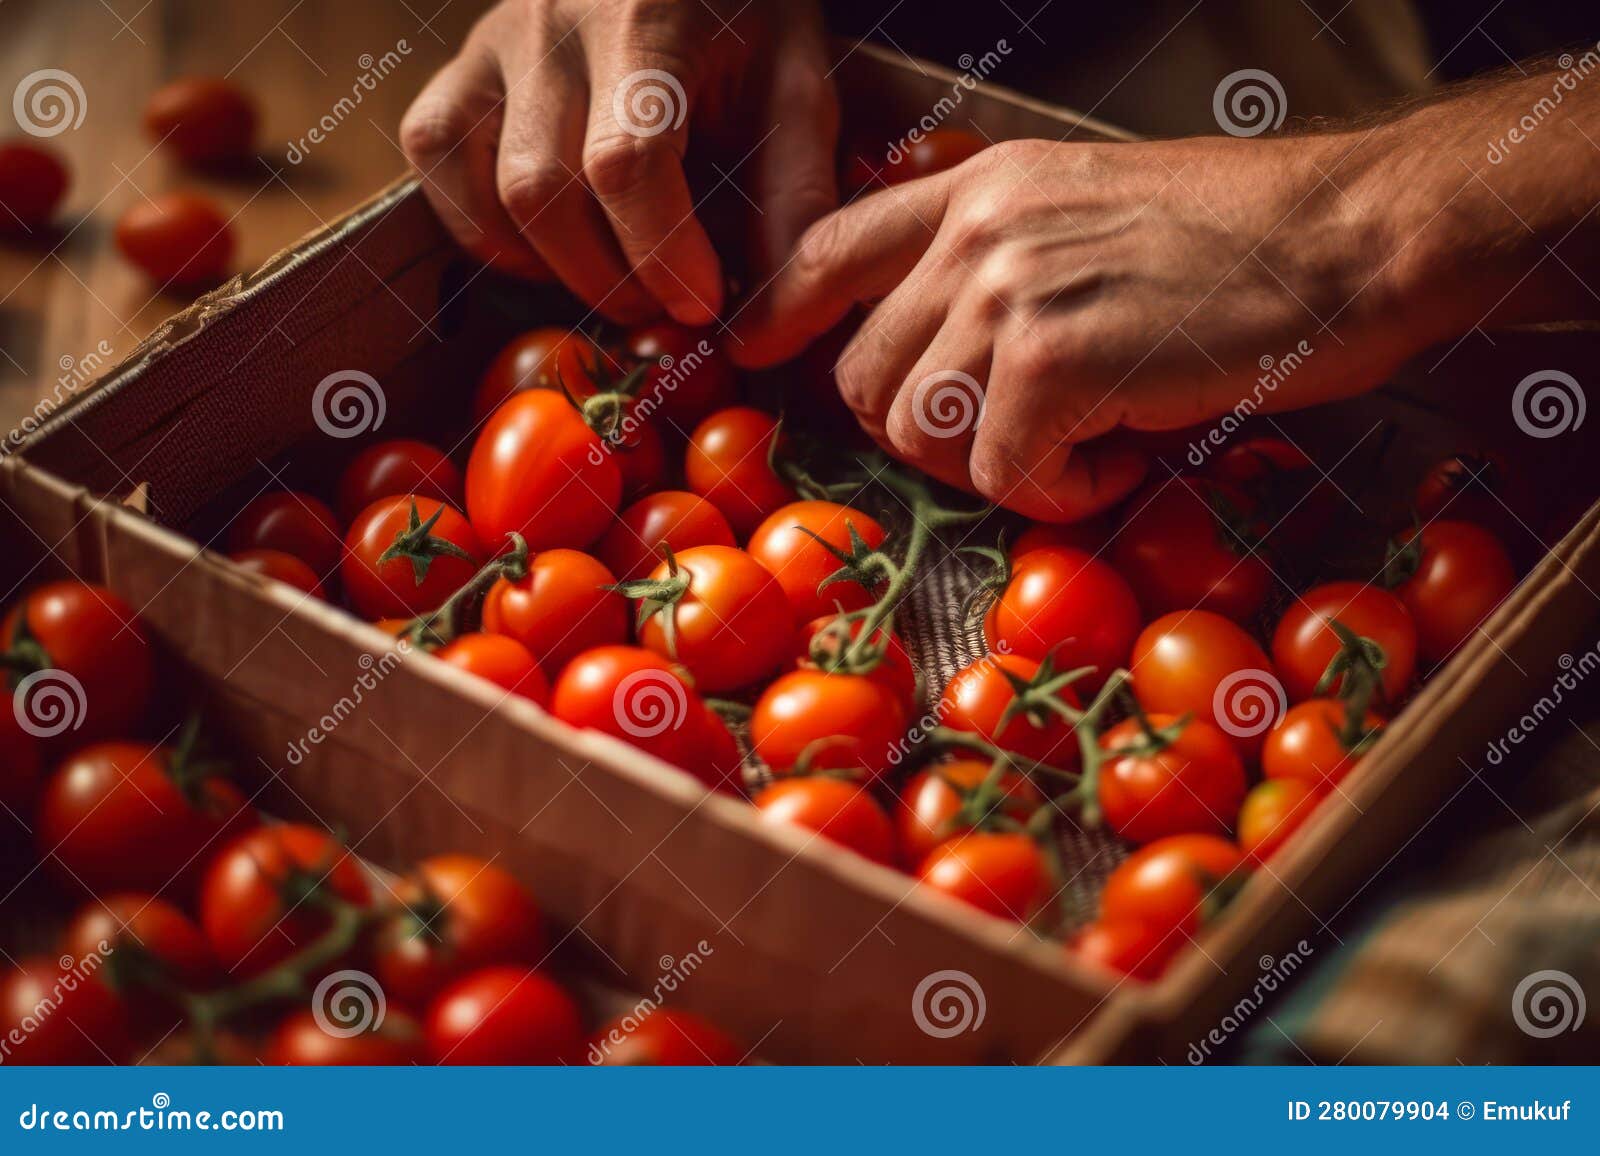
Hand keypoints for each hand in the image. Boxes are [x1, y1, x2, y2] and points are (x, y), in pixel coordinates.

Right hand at [401, 0, 836, 325]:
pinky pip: (434, 157)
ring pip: (484, 188)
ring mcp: (492, 42)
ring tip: (616, 275)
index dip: (661, 254)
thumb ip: (793, 204)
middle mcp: (550, 25)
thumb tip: (767, 332)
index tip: (703, 303)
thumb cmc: (749, 22)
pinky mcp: (461, 63)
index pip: (625, 163)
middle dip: (608, 277)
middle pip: (543, 192)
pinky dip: (483, 226)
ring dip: (550, 266)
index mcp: (645, 19)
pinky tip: (548, 242)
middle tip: (664, 302)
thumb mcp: (798, 93)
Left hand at [730, 132, 1434, 520]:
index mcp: (980, 190)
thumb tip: (941, 363)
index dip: (778, 312)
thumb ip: (1003, 265)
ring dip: (1001, 470)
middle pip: (864, 381)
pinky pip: (1005, 476)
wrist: (1355, 233)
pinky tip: (1126, 459)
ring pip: (921, 437)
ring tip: (1092, 444)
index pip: (829, 247)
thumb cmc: (1243, 243)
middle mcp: (977, 231)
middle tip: (1027, 440)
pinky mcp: (1056, 358)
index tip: (752, 352)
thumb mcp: (1092, 216)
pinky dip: (1064, 494)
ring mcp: (1010, 291)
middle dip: (931, 439)